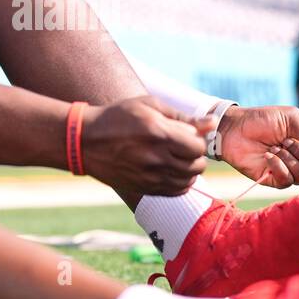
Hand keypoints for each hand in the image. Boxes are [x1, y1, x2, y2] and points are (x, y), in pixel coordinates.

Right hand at [81, 97, 211, 195]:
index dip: (198, 141)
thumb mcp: (149, 106)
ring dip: (188, 169)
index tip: (188, 135)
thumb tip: (212, 124)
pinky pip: (175, 192)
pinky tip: (169, 170)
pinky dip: (179, 182)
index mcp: (160, 133)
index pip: (198, 147)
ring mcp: (149, 176)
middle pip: (196, 165)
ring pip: (188, 181)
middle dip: (195, 155)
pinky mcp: (143, 188)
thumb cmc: (119, 117)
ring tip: (176, 158)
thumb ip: (183, 117)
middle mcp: (156, 158)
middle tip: (183, 146)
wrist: (86, 140)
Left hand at [215, 105, 298, 188]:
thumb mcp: (290, 117)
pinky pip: (287, 181)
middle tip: (285, 141)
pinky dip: (278, 167)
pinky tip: (268, 156)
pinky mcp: (275, 179)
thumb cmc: (262, 120)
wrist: (236, 129)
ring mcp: (291, 169)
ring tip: (275, 148)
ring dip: (290, 160)